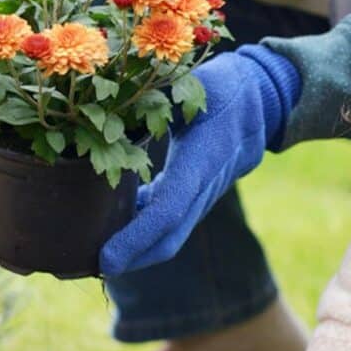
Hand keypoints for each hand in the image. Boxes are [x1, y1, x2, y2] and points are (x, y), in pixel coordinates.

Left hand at [99, 45, 300, 275]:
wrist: (260, 101)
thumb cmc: (218, 87)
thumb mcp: (186, 83)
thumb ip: (150, 102)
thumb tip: (102, 115)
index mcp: (202, 158)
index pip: (168, 211)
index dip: (137, 238)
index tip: (106, 259)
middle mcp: (205, 186)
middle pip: (169, 238)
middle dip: (131, 258)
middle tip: (91, 266)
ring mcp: (204, 197)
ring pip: (171, 236)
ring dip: (136, 250)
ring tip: (95, 250)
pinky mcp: (198, 198)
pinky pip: (171, 223)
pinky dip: (144, 231)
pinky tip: (116, 220)